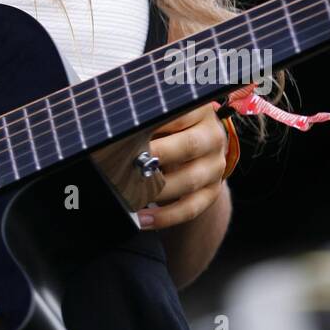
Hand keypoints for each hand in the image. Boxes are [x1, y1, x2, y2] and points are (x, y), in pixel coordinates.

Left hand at [137, 104, 228, 229]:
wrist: (195, 149)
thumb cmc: (167, 127)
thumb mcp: (161, 115)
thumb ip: (144, 118)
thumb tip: (113, 126)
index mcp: (200, 110)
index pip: (179, 113)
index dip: (154, 122)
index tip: (128, 129)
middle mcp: (213, 136)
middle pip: (188, 145)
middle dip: (156, 155)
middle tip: (129, 161)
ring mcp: (216, 165)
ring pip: (190, 180)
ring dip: (157, 189)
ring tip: (130, 195)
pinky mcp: (214, 190)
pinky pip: (192, 208)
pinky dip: (165, 217)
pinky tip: (143, 220)